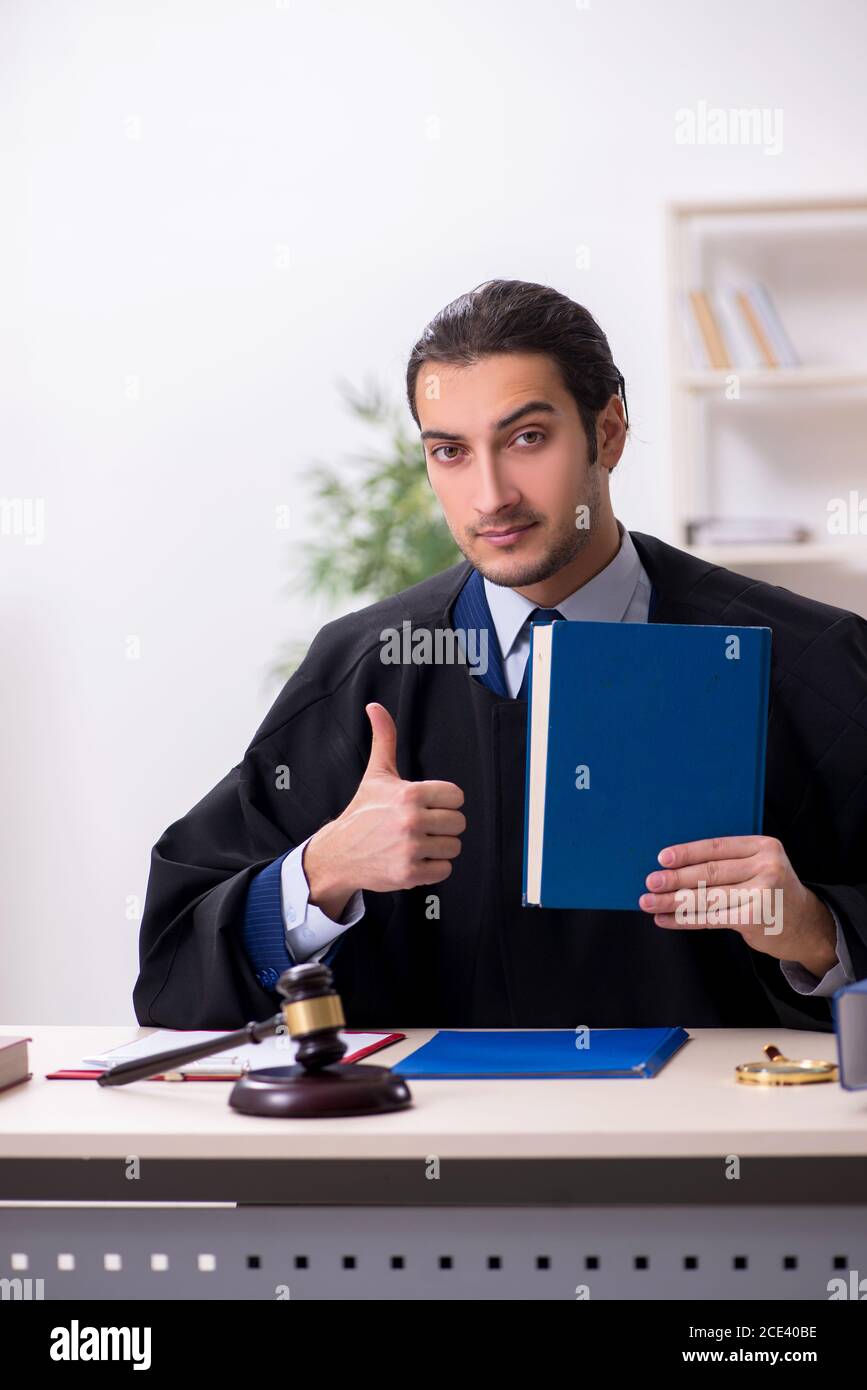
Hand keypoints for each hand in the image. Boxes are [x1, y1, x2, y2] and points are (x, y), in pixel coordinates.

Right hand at [302, 702, 465, 917]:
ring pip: (453, 847)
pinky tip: (414, 859)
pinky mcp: (409, 874)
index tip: (427, 806)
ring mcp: (410, 848)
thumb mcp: (376, 774)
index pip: (457, 797)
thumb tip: (375, 707)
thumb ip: (384, 738)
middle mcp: (411, 820)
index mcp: (410, 793)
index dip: (444, 802)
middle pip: (459, 823)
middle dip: (443, 826)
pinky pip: (444, 870)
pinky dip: (432, 868)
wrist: (338, 853)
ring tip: (416, 843)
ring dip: (438, 848)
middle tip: (421, 826)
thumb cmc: (362, 812)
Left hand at [637, 835, 838, 976]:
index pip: (718, 847)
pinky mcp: (755, 919)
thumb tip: (676, 865)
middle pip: (710, 872)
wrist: (807, 924)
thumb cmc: (773, 891)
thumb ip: (729, 862)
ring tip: (648, 902)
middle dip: (675, 878)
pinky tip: (665, 919)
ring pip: (707, 897)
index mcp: (764, 846)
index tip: (662, 858)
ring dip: (673, 901)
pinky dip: (685, 920)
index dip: (687, 852)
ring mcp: (762, 894)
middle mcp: (766, 867)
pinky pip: (711, 919)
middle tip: (650, 882)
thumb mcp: (760, 866)